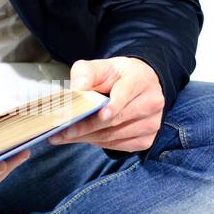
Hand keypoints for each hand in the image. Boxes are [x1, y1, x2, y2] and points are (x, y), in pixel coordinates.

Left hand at [50, 57, 164, 150]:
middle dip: (86, 127)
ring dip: (87, 137)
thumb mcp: (101, 66)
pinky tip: (84, 137)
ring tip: (65, 136)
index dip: (110, 106)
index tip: (91, 114)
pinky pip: (117, 146)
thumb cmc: (117, 76)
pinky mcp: (146, 140)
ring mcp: (151, 124)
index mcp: (141, 80)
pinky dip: (97, 142)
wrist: (140, 86)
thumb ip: (86, 73)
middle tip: (62, 131)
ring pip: (113, 136)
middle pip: (115, 120)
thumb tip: (76, 90)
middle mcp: (151, 103)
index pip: (125, 94)